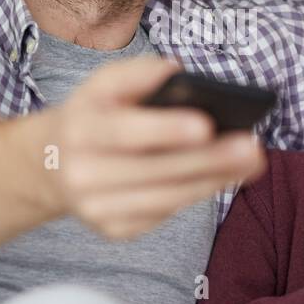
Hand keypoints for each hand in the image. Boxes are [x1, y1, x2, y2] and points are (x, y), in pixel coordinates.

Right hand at [48, 56, 265, 239]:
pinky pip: (163, 214)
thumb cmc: (94, 114)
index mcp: (79, 130)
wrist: (51, 163)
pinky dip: (195, 194)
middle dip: (208, 160)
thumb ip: (139, 73)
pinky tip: (222, 177)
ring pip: (165, 198)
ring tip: (251, 163)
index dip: (165, 130)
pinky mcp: (112, 230)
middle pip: (154, 171)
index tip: (207, 125)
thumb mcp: (103, 84)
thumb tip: (180, 73)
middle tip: (252, 148)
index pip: (125, 132)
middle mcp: (82, 174)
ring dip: (213, 181)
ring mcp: (96, 209)